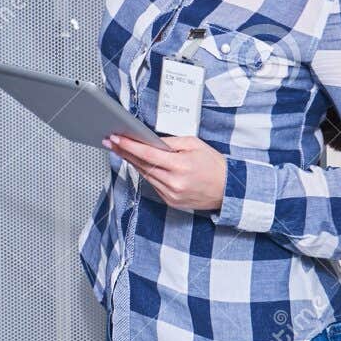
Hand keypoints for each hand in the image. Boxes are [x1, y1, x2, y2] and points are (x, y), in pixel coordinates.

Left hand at [103, 133, 227, 211]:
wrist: (229, 189)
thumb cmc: (214, 165)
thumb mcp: (194, 144)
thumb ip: (170, 142)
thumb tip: (149, 139)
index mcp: (180, 166)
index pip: (148, 154)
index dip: (129, 146)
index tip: (116, 139)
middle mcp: (174, 183)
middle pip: (142, 165)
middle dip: (125, 152)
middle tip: (111, 141)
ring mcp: (172, 194)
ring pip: (145, 175)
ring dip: (132, 162)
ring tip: (120, 150)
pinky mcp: (171, 202)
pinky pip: (153, 184)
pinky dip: (146, 173)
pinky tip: (139, 164)